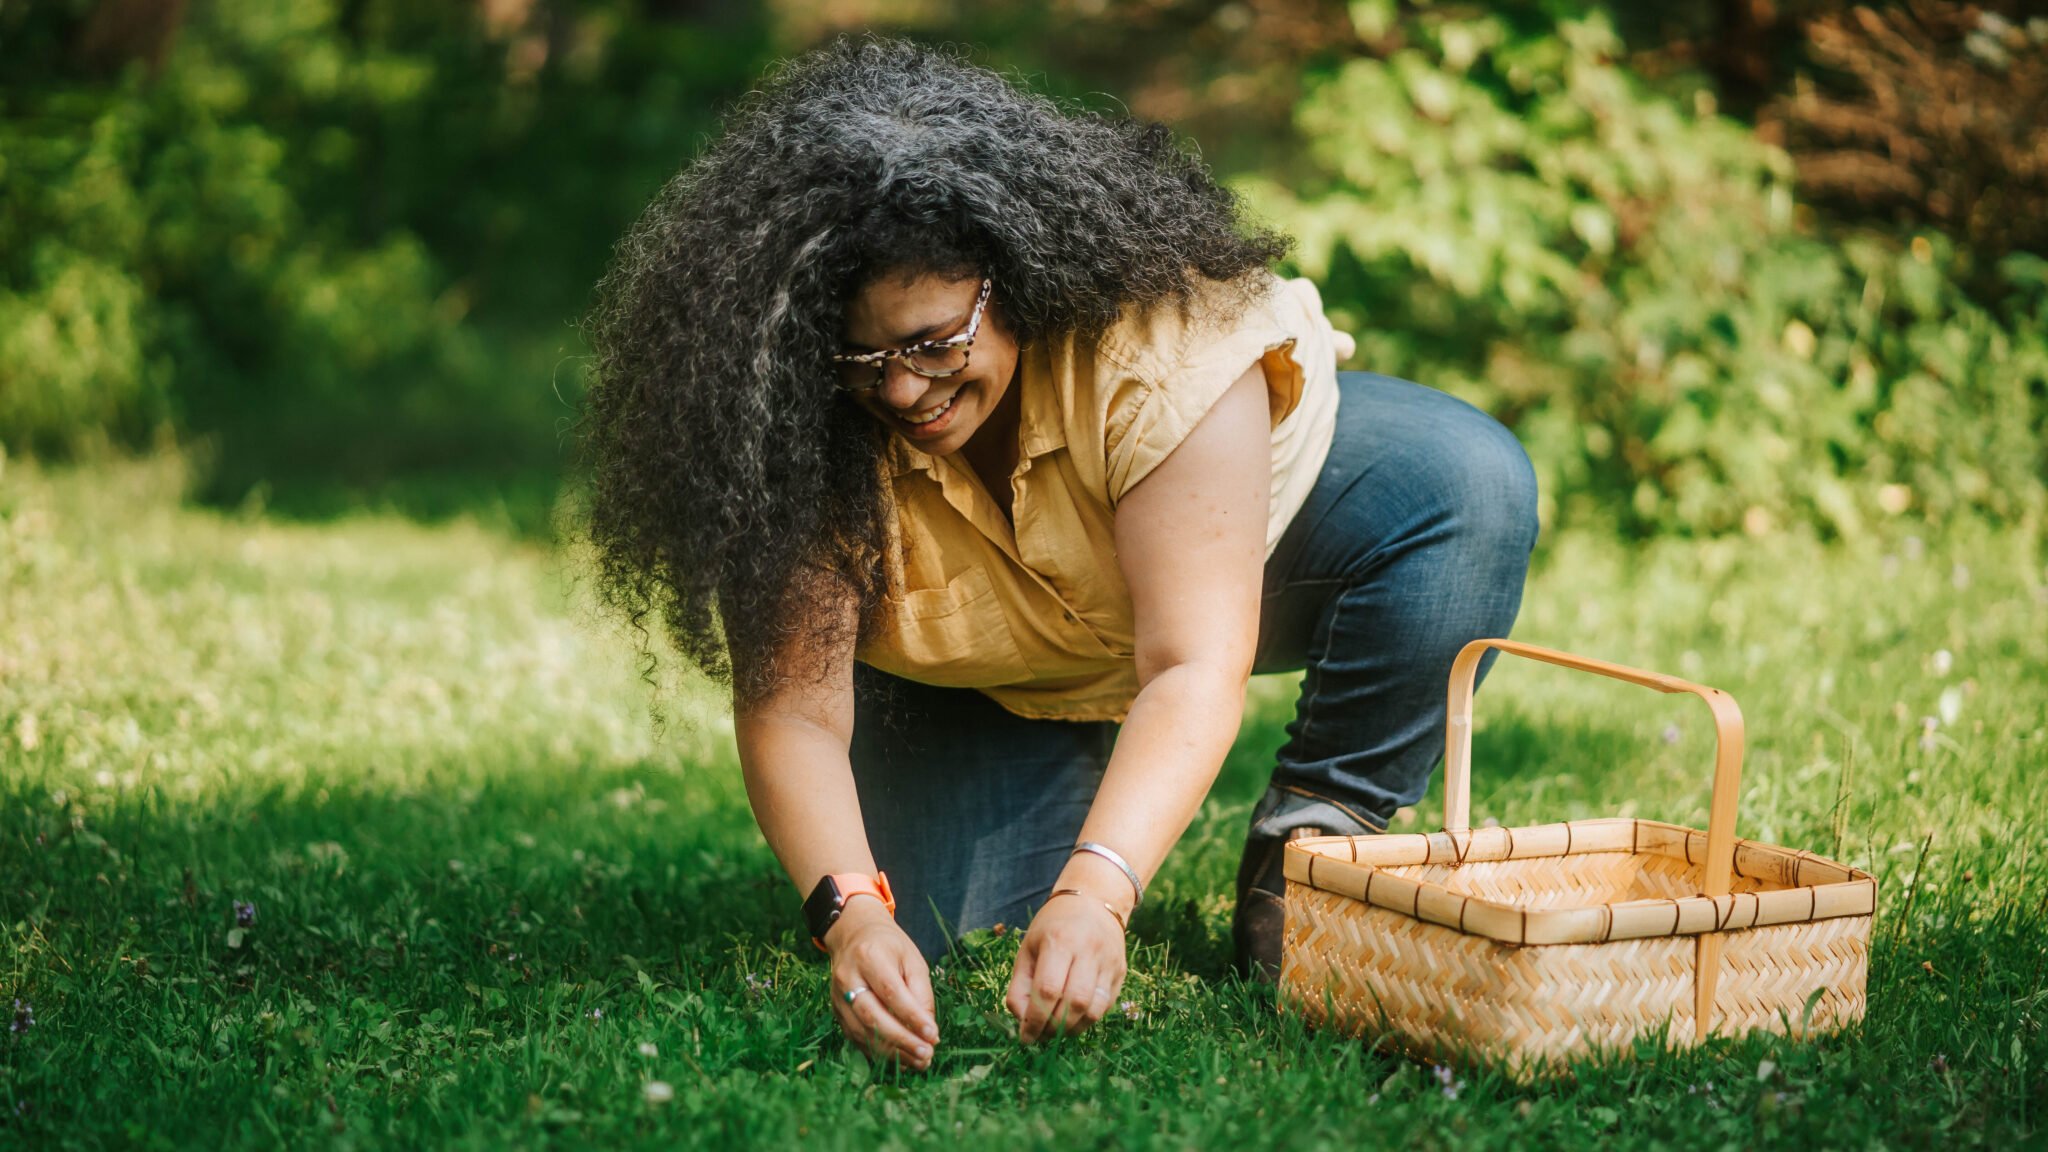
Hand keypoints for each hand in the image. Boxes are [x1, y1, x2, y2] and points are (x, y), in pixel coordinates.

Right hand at [825, 900, 937, 1070]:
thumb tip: (929, 1032)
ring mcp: (837, 997)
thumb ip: (921, 993)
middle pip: (873, 1016)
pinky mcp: (836, 1012)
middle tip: (926, 1055)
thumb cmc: (889, 947)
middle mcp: (848, 978)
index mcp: (869, 957)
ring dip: (892, 1053)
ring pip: (863, 1032)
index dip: (912, 1017)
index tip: (933, 1036)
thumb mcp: (912, 960)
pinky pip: (857, 1038)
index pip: (891, 992)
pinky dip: (879, 1052)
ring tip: (918, 1062)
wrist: (853, 935)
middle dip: (901, 1040)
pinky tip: (900, 1060)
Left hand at [1005, 890, 1127, 1043]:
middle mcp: (1088, 951)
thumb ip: (1020, 986)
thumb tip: (1022, 1021)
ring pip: (1093, 1010)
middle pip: (1073, 1002)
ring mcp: (1108, 963)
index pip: (1048, 990)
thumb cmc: (1053, 927)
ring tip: (1056, 1031)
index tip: (1025, 1036)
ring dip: (1072, 1029)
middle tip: (1040, 1035)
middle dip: (1053, 1027)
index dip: (1035, 1019)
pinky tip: (1073, 1020)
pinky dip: (1086, 1021)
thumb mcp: (1028, 948)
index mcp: (1059, 941)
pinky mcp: (1120, 973)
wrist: (1095, 902)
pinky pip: (1105, 1007)